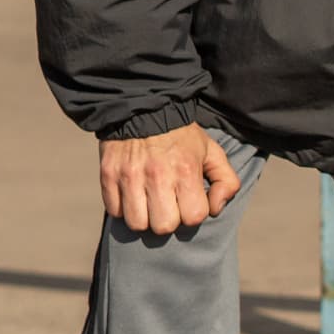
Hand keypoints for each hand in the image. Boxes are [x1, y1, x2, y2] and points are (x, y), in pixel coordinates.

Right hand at [100, 122, 239, 234]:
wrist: (143, 107)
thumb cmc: (180, 135)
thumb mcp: (212, 151)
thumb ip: (226, 181)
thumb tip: (216, 209)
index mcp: (186, 170)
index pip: (194, 217)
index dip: (194, 213)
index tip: (190, 201)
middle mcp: (157, 176)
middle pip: (164, 227)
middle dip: (169, 219)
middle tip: (168, 204)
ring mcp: (129, 177)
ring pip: (137, 224)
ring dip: (145, 218)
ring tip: (149, 202)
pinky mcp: (108, 176)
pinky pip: (115, 211)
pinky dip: (123, 208)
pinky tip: (132, 194)